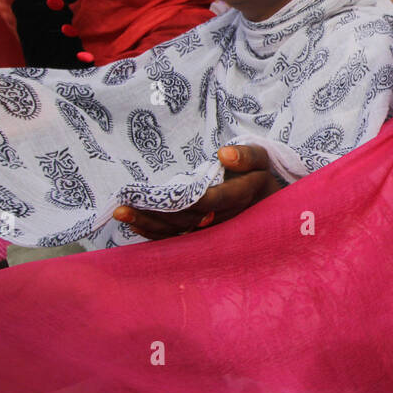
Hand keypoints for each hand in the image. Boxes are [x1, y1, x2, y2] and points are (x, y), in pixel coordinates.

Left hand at [113, 144, 280, 239]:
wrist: (270, 207)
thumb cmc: (261, 176)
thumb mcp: (263, 159)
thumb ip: (247, 155)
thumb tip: (223, 154)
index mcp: (239, 196)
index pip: (210, 200)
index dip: (183, 200)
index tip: (157, 194)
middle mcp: (224, 218)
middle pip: (187, 219)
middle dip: (155, 212)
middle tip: (124, 204)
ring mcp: (213, 231)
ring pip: (179, 231)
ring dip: (149, 223)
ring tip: (121, 212)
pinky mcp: (203, 237)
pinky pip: (178, 238)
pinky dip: (155, 233)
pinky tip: (135, 224)